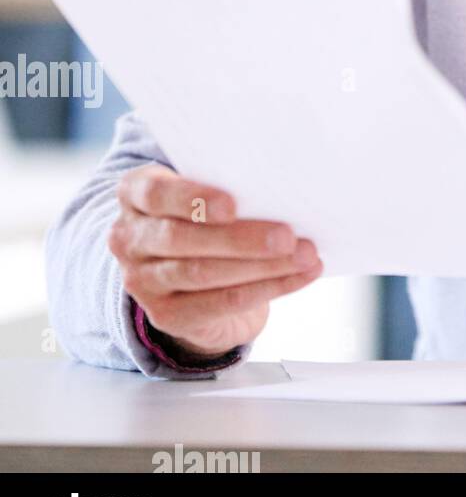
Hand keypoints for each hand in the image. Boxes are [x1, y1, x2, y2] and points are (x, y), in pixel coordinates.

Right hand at [109, 164, 321, 357]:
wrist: (188, 270)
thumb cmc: (206, 213)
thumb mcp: (205, 190)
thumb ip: (227, 183)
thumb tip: (284, 184)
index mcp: (135, 193)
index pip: (155, 193)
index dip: (192, 199)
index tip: (231, 205)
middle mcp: (129, 237)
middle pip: (181, 239)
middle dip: (240, 239)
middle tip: (287, 236)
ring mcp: (142, 280)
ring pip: (203, 273)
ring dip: (262, 266)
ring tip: (305, 255)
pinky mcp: (167, 314)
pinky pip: (221, 302)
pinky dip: (267, 288)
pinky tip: (300, 275)